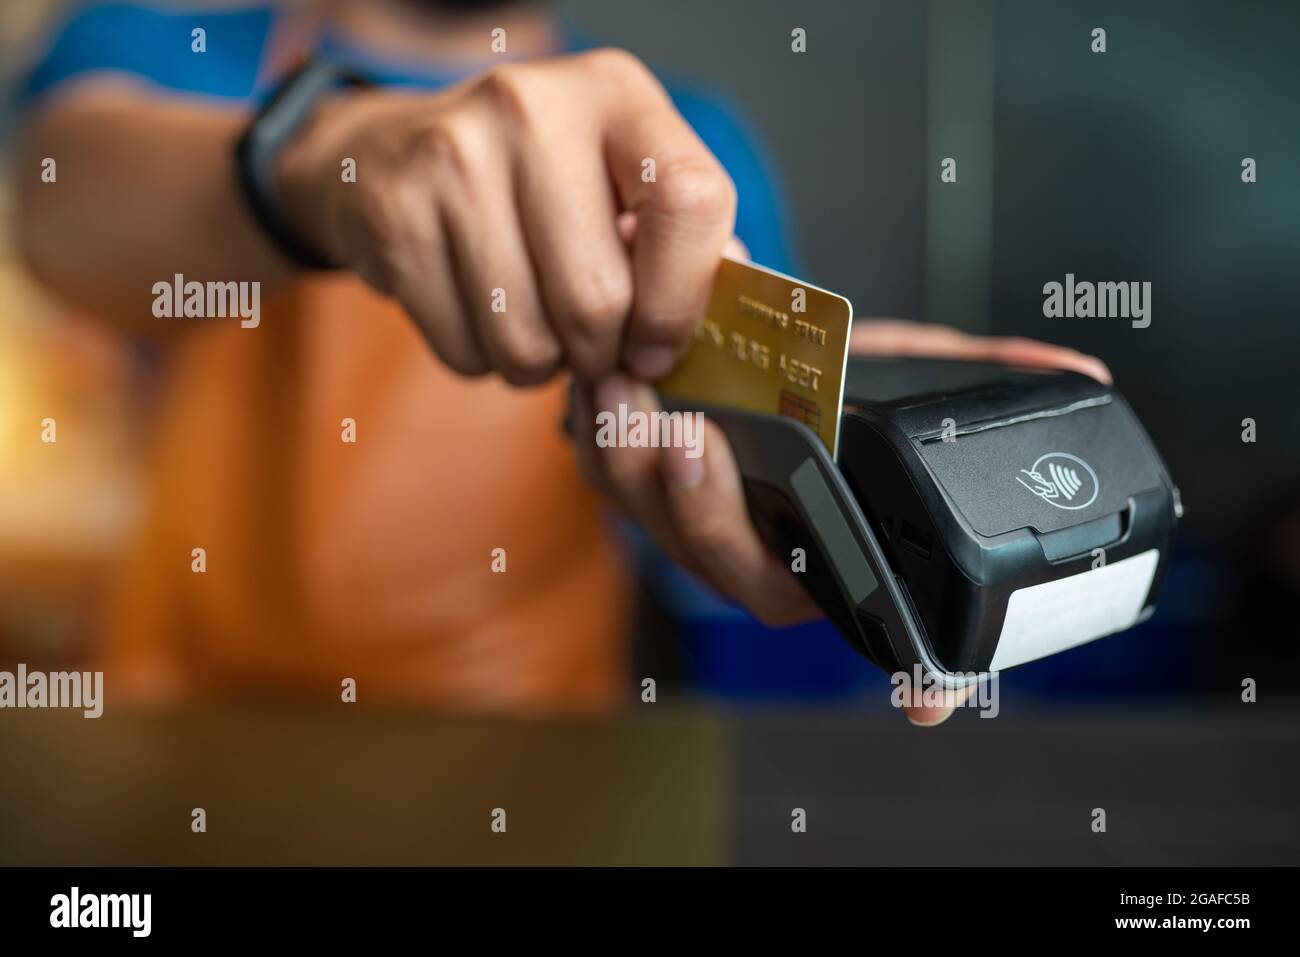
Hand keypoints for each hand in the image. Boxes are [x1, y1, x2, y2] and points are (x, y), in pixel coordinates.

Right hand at [277, 49, 735, 383]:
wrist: (393, 153)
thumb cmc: (536, 182)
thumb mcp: (616, 176)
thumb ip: (681, 236)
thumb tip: (732, 301)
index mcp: (616, 93)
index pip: (691, 203)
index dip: (682, 301)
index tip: (659, 345)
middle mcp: (532, 108)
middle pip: (597, 299)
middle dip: (600, 353)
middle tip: (588, 344)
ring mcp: (454, 157)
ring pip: (526, 340)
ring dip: (540, 365)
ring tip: (533, 324)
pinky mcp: (397, 214)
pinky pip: (465, 350)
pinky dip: (483, 360)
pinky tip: (479, 312)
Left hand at [574, 319, 1111, 725]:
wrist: (749, 338)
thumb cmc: (830, 373)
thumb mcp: (909, 368)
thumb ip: (987, 372)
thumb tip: (1083, 379)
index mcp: (842, 549)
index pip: (889, 631)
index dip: (921, 675)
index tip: (932, 697)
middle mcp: (771, 557)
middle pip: (734, 569)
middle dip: (707, 509)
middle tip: (696, 436)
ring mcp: (697, 529)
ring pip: (658, 527)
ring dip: (636, 468)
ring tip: (633, 394)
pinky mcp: (638, 487)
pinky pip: (610, 483)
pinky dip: (600, 441)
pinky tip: (606, 389)